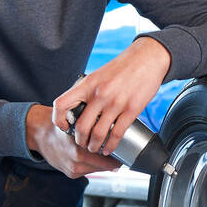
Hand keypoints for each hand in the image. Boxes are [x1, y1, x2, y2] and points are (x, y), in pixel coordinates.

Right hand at [25, 105, 117, 178]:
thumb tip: (114, 133)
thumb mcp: (78, 121)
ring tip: (106, 150)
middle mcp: (76, 162)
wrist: (40, 135)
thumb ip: (95, 128)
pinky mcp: (71, 174)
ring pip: (99, 169)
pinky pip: (90, 171)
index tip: (124, 149)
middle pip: (105, 165)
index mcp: (79, 150)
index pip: (108, 158)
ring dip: (104, 162)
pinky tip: (93, 154)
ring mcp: (73, 169)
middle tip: (119, 149)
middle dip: (112, 158)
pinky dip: (94, 164)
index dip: (118, 154)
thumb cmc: (61, 125)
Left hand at [52, 37, 171, 157]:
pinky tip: (109, 148)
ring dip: (94, 146)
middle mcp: (99, 94)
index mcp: (88, 84)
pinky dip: (111, 145)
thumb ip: (88, 91)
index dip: (59, 120)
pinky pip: (117, 133)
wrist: (147, 58)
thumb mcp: (99, 75)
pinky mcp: (131, 109)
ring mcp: (116, 102)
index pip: (62, 104)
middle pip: (81, 126)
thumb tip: (79, 109)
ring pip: (98, 134)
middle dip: (80, 141)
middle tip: (82, 144)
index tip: (64, 127)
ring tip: (95, 148)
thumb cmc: (123, 66)